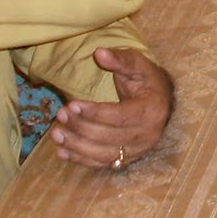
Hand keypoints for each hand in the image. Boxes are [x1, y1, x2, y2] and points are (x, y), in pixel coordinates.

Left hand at [51, 48, 173, 170]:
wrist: (160, 101)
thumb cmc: (147, 80)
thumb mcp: (138, 65)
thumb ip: (120, 59)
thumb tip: (100, 52)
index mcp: (151, 110)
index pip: (120, 117)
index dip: (94, 113)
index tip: (72, 105)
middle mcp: (147, 135)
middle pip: (109, 137)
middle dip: (81, 127)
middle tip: (60, 114)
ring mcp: (137, 151)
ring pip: (103, 154)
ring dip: (76, 146)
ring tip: (56, 133)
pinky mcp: (127, 160)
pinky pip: (102, 164)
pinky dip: (81, 160)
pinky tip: (62, 152)